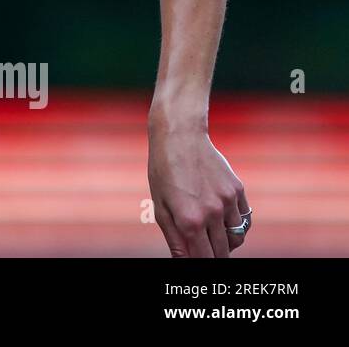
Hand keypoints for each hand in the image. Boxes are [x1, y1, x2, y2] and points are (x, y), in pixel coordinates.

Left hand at [148, 125, 249, 256]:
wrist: (180, 137)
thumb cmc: (163, 171)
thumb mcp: (160, 206)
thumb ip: (174, 238)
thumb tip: (183, 261)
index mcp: (189, 220)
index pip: (204, 258)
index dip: (202, 265)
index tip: (199, 263)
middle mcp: (212, 213)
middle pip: (222, 252)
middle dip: (214, 257)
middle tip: (206, 253)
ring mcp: (228, 201)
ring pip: (237, 239)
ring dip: (227, 244)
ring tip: (213, 238)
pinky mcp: (238, 190)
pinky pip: (244, 220)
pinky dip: (236, 227)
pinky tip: (223, 222)